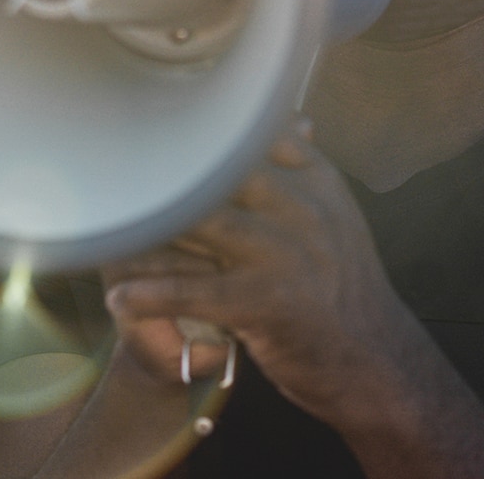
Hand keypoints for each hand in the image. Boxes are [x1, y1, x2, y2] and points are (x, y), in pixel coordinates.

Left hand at [101, 123, 415, 429]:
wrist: (378, 363)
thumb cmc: (344, 290)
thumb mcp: (337, 220)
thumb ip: (305, 174)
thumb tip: (294, 121)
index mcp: (317, 182)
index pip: (249, 135)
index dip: (196, 130)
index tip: (152, 127)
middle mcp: (303, 208)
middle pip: (217, 172)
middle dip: (164, 173)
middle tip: (110, 171)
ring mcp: (286, 253)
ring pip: (200, 222)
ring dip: (146, 229)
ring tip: (105, 231)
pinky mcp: (267, 301)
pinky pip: (193, 291)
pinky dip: (151, 295)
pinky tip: (119, 299)